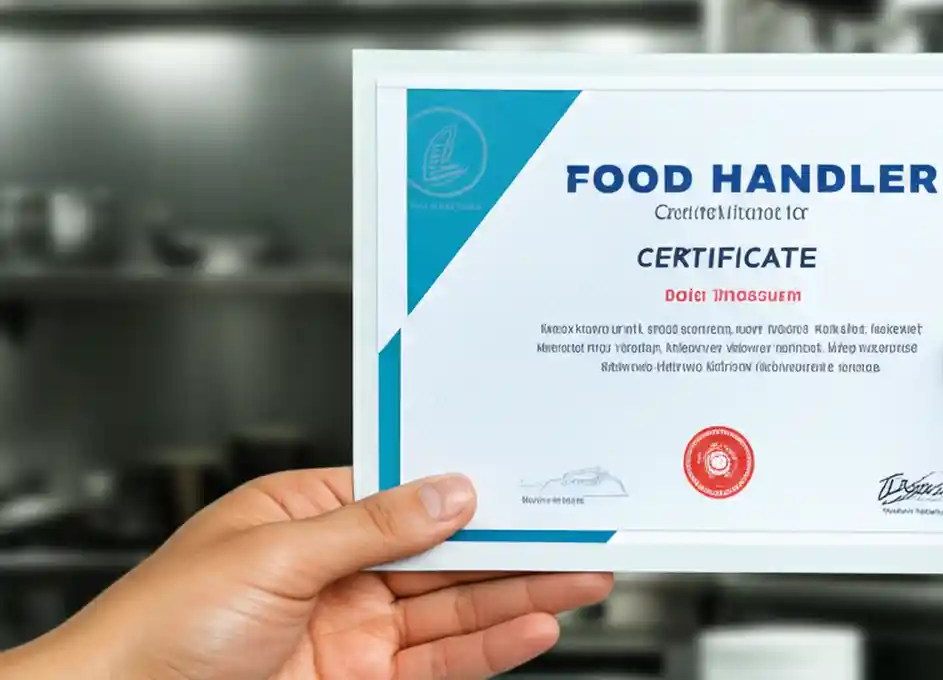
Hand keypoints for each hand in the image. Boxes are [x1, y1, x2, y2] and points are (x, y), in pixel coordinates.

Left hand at [0, 469, 612, 679]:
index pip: (411, 495)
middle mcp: (338, 570)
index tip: (531, 487)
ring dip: (519, 596)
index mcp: (308, 515)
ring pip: (454, 609)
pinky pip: (440, 661)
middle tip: (580, 538)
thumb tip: (446, 493)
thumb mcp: (274, 556)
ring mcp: (353, 630)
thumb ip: (373, 527)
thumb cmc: (156, 626)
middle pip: (445, 554)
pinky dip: (489, 647)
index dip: (474, 492)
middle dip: (516, 547)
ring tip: (579, 581)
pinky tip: (531, 627)